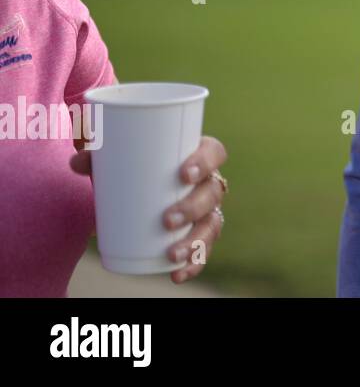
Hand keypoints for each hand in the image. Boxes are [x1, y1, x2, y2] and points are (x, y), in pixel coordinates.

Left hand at [71, 134, 227, 283]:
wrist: (138, 189)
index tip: (183, 175)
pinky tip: (178, 274)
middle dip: (194, 208)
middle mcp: (207, 183)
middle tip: (167, 219)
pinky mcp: (196, 233)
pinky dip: (193, 264)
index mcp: (197, 156)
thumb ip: (98, 157)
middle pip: (212, 192)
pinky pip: (203, 250)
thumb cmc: (134, 167)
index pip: (214, 153)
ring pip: (211, 224)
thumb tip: (78, 162)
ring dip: (195, 241)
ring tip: (172, 254)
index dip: (205, 162)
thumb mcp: (119, 160)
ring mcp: (206, 210)